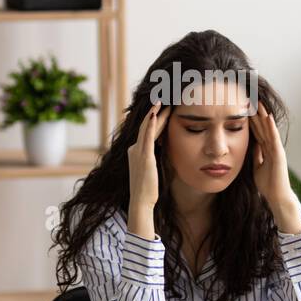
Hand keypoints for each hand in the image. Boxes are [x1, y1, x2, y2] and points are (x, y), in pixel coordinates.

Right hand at [127, 102, 169, 227]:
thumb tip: (167, 151)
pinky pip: (147, 136)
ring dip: (154, 113)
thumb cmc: (149, 189)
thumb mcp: (153, 170)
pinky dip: (150, 124)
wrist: (141, 201)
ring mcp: (138, 152)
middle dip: (155, 112)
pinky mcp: (144, 156)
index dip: (156, 120)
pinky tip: (155, 113)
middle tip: (164, 99)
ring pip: (146, 127)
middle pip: (146, 126)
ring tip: (161, 101)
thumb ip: (157, 158)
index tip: (164, 109)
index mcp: (136, 152)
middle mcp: (134, 149)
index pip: (147, 131)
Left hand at [250, 102, 300, 230]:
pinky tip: (267, 117)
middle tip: (250, 98)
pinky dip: (270, 127)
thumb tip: (251, 145)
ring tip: (258, 102)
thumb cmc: (267, 184)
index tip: (244, 108)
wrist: (276, 196)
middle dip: (256, 113)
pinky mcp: (279, 154)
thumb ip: (256, 155)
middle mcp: (272, 146)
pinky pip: (273, 138)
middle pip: (262, 126)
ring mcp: (276, 149)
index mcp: (266, 149)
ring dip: (263, 115)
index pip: (257, 130)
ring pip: (268, 128)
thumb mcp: (257, 166)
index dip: (251, 119)